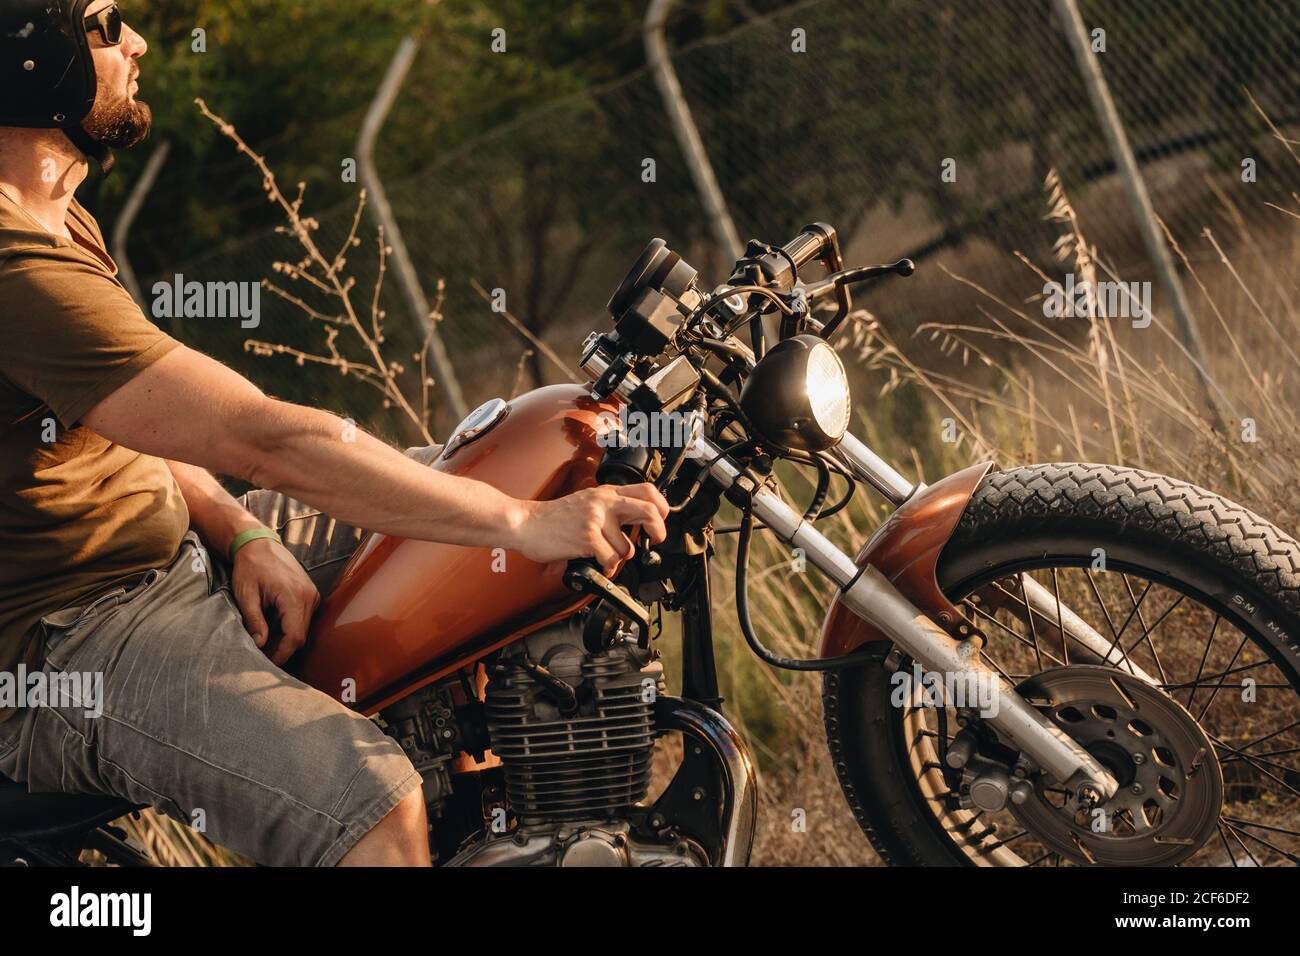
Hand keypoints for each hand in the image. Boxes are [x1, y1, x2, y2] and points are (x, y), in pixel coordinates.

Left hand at [230, 537, 319, 665]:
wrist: (259, 544)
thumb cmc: (250, 567)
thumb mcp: (246, 595)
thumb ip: (254, 621)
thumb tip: (260, 645)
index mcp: (294, 596)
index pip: (294, 636)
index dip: (282, 654)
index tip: (268, 664)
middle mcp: (309, 596)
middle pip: (301, 635)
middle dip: (283, 649)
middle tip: (262, 657)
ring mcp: (312, 594)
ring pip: (304, 628)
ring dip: (287, 640)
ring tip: (266, 645)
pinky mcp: (310, 594)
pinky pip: (304, 618)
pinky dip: (291, 628)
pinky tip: (274, 632)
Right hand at [513, 483, 669, 571]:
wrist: (525, 523)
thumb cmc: (553, 518)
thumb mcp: (586, 503)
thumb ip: (611, 509)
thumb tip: (637, 524)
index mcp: (606, 493)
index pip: (647, 490)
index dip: (662, 507)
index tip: (661, 520)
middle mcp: (603, 502)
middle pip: (649, 511)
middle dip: (659, 529)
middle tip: (656, 538)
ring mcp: (596, 519)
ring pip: (627, 547)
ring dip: (617, 558)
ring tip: (603, 555)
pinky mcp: (588, 537)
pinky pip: (611, 559)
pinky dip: (606, 567)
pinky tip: (596, 562)